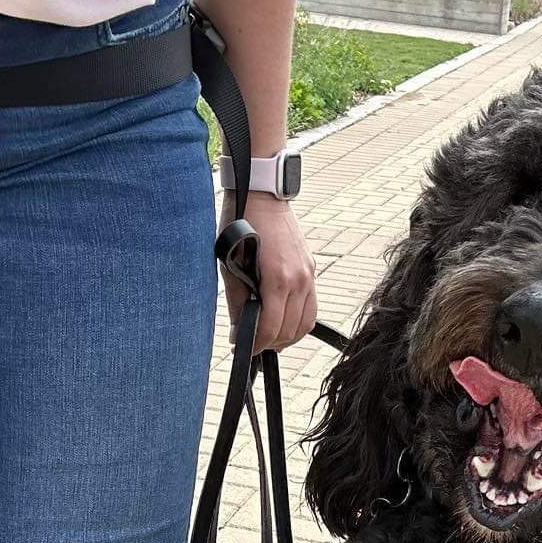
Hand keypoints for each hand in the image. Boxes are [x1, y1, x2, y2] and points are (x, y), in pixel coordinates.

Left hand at [219, 192, 316, 354]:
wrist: (262, 194)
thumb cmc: (241, 224)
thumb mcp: (231, 266)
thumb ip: (238, 303)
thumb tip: (240, 331)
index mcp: (277, 280)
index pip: (270, 328)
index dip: (256, 344)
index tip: (243, 348)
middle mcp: (298, 280)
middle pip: (289, 331)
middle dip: (270, 343)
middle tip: (253, 345)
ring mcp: (308, 275)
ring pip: (305, 323)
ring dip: (287, 336)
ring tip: (270, 338)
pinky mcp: (311, 270)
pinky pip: (311, 307)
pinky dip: (299, 321)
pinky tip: (285, 322)